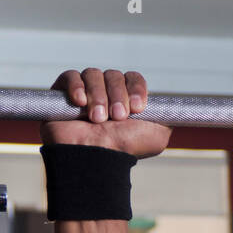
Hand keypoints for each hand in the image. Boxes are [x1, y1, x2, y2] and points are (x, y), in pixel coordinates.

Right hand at [39, 68, 170, 159]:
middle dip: (117, 95)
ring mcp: (84, 93)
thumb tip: (171, 106)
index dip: (136, 88)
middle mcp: (106, 94)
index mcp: (126, 99)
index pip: (132, 78)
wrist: (97, 158)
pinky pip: (70, 76)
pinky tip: (80, 103)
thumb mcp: (157, 134)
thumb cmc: (126, 149)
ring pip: (93, 74)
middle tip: (118, 117)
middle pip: (114, 75)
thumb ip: (165, 116)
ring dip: (99, 96)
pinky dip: (77, 86)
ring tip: (97, 119)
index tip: (137, 108)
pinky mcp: (61, 93)